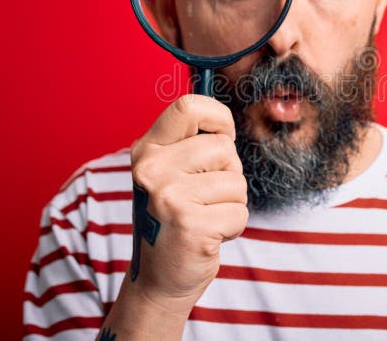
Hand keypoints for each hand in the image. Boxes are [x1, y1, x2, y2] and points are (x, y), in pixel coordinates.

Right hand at [128, 94, 247, 310]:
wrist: (159, 280)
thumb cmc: (174, 220)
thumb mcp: (171, 174)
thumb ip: (190, 145)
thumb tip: (224, 120)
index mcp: (147, 150)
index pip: (188, 106)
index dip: (218, 117)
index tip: (222, 137)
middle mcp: (152, 170)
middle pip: (224, 147)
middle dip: (229, 173)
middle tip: (205, 198)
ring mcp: (168, 197)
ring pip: (236, 181)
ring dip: (232, 202)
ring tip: (205, 217)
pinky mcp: (190, 225)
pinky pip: (240, 212)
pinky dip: (233, 227)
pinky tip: (208, 236)